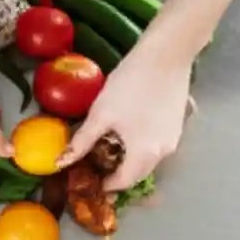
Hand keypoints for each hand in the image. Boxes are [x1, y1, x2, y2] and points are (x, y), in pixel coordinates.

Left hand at [57, 40, 195, 190]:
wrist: (166, 55)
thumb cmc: (131, 84)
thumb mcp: (100, 114)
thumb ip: (81, 142)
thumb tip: (61, 163)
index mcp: (144, 154)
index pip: (122, 182)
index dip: (104, 184)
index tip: (89, 180)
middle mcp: (163, 153)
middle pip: (137, 174)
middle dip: (117, 175)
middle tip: (96, 166)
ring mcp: (174, 139)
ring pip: (148, 160)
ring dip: (130, 161)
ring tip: (108, 149)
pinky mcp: (178, 126)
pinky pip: (157, 146)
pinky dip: (141, 147)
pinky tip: (127, 133)